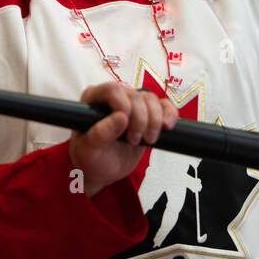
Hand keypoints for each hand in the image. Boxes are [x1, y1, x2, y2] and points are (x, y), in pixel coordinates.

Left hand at [69, 82, 177, 196]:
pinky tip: (167, 127)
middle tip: (133, 141)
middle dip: (140, 120)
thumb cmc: (90, 157)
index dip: (123, 106)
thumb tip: (121, 117)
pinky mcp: (148, 114)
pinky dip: (169, 114)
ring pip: (151, 99)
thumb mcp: (89, 149)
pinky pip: (164, 105)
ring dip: (154, 121)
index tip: (124, 127)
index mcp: (94, 98)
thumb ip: (100, 133)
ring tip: (147, 140)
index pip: (113, 89)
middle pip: (136, 96)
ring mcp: (132, 104)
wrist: (103, 169)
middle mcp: (114, 96)